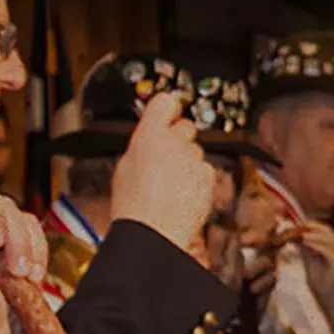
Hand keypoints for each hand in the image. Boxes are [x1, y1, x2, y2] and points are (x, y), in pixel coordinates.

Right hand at [112, 94, 217, 253]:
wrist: (154, 231)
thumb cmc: (134, 206)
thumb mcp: (125, 167)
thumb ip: (142, 145)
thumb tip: (149, 139)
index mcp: (148, 135)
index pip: (165, 101)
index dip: (168, 107)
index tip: (170, 111)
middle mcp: (174, 142)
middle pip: (185, 127)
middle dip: (179, 139)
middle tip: (168, 160)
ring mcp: (193, 159)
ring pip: (196, 152)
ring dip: (188, 163)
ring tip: (172, 185)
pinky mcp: (208, 176)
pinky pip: (206, 171)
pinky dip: (199, 180)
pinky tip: (183, 194)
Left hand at [296, 222, 333, 298]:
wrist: (323, 292)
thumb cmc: (317, 275)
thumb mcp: (308, 256)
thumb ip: (304, 245)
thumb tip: (294, 233)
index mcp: (332, 246)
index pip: (326, 230)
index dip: (314, 225)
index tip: (301, 223)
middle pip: (329, 232)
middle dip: (315, 227)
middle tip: (303, 227)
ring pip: (329, 241)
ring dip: (315, 236)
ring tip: (303, 235)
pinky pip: (328, 252)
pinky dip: (318, 246)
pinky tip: (308, 244)